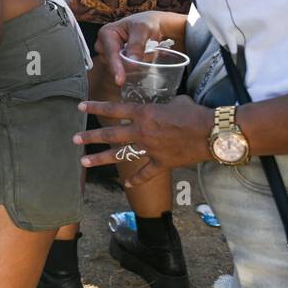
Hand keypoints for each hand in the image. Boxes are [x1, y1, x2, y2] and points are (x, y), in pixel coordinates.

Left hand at [74, 96, 213, 186]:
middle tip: (74, 138)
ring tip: (84, 161)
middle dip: (90, 137)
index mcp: (144, 114)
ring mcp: (150, 149)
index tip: (80, 107)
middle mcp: (142, 132)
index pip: (114, 109)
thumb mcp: (175, 102)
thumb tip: (160, 107)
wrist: (213, 133)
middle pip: (110, 135)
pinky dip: (136, 180)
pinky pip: (145, 173)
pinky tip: (126, 185)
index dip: (95, 107)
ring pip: (119, 155)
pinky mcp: (161, 163)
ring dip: (100, 158)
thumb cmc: (195, 113)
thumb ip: (161, 106)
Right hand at [93, 12, 166, 89]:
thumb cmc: (145, 23)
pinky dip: (133, 66)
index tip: (120, 80)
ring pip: (118, 68)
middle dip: (129, 62)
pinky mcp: (114, 61)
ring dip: (133, 64)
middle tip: (148, 51)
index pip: (110, 53)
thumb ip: (137, 44)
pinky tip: (140, 58)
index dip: (116, 66)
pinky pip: (122, 70)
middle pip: (112, 63)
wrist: (150, 26)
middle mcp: (103, 45)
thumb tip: (132, 60)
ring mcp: (107, 54)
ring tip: (145, 51)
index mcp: (106, 33)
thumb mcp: (143, 29)